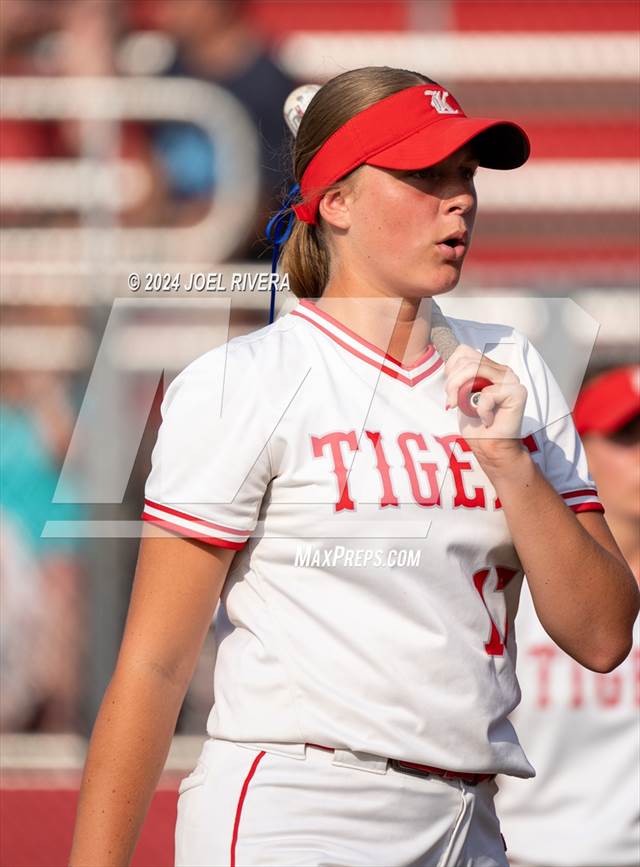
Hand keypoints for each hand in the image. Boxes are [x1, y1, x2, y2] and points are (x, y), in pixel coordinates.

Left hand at [444, 345, 527, 467]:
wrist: (490, 447)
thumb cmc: (475, 424)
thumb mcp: (461, 395)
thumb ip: (459, 376)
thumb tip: (449, 362)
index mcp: (489, 367)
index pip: (464, 352)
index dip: (451, 370)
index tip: (450, 391)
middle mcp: (502, 370)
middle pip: (466, 361)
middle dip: (452, 384)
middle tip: (452, 404)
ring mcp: (511, 379)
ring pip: (474, 370)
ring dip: (463, 394)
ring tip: (467, 410)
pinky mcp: (517, 392)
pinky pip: (486, 394)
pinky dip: (480, 410)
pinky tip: (487, 419)